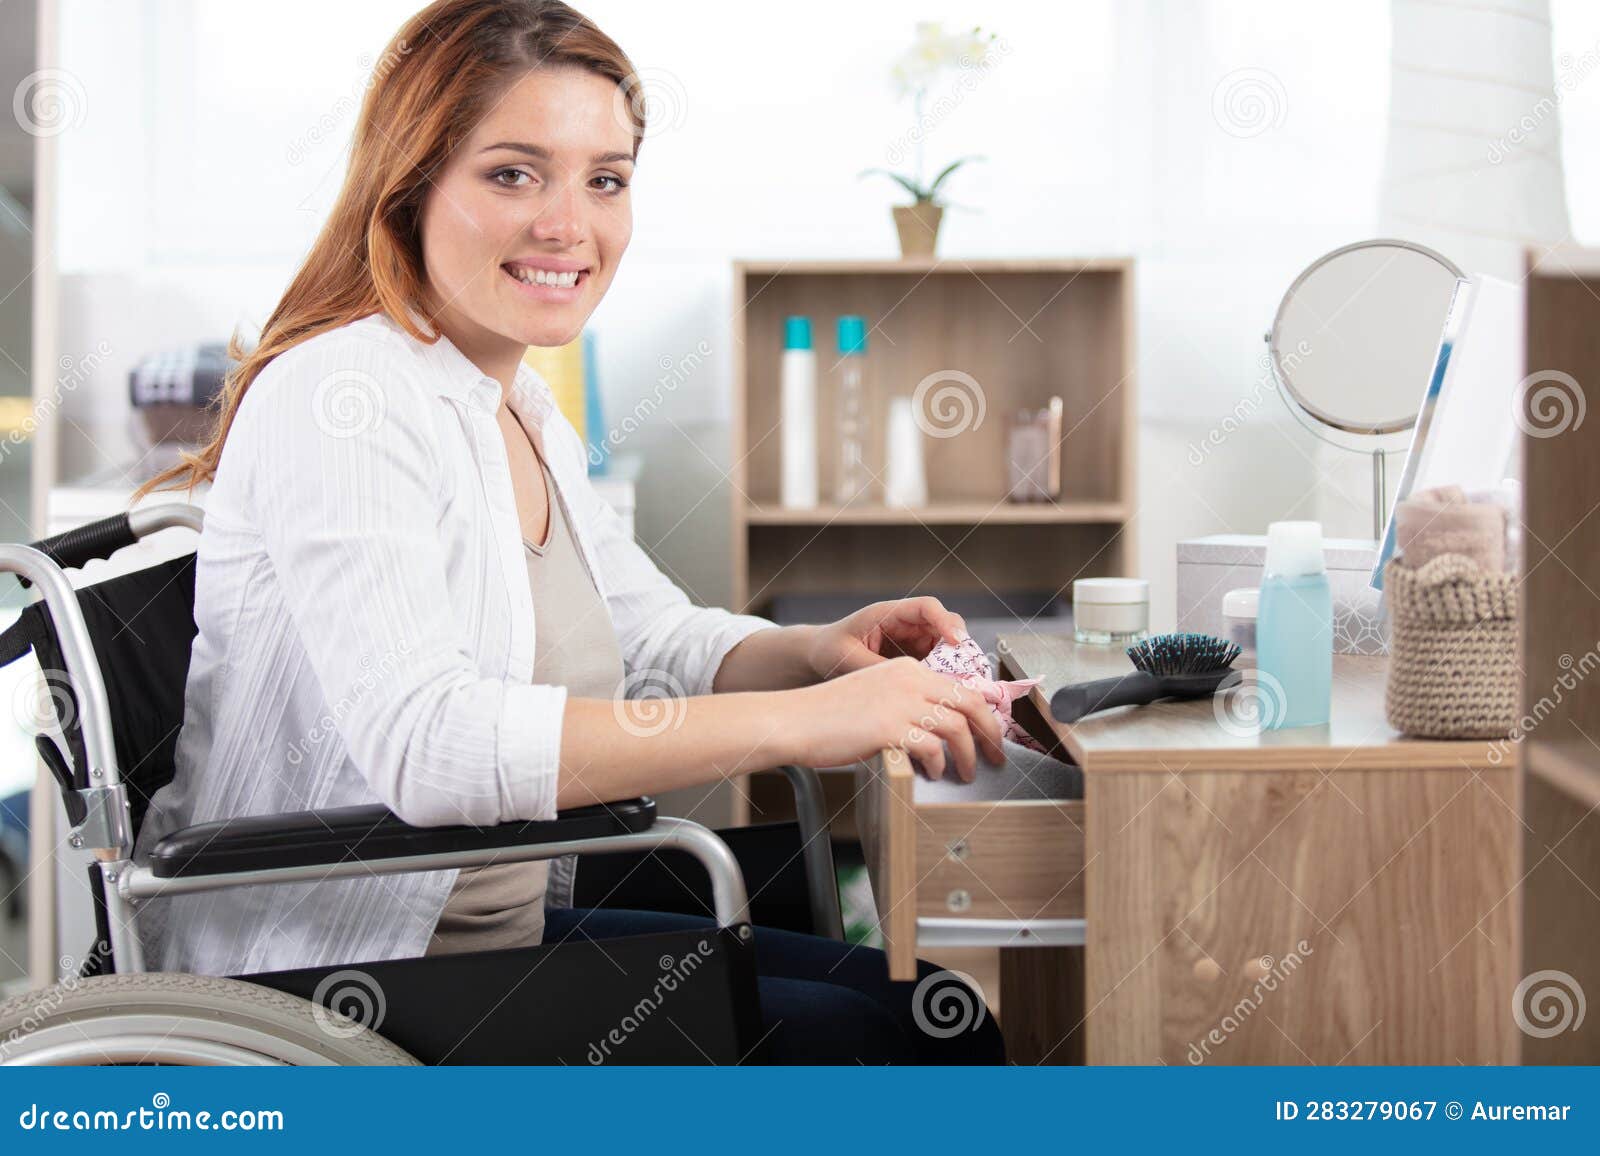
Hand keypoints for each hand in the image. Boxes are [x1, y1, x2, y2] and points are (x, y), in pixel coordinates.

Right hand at [780, 656, 1004, 781]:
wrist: (795, 719)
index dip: (984, 712)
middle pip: (970, 704)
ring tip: (965, 772)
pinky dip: (938, 765)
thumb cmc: (830, 714)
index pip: (962, 687)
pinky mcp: (890, 728)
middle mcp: (909, 679)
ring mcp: (901, 702)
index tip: (991, 732)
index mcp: (907, 669)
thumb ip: (907, 701)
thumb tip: (942, 725)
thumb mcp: (875, 694)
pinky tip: (933, 773)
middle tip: (996, 755)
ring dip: (967, 755)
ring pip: (956, 728)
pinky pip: (931, 748)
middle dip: (989, 734)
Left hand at [806, 596, 967, 680]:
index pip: (927, 607)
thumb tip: (909, 682)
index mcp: (889, 613)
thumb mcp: (849, 660)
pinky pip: (941, 666)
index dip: (946, 622)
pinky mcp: (917, 659)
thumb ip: (878, 668)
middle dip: (960, 649)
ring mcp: (915, 641)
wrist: (821, 657)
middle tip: (967, 675)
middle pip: (947, 627)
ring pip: (949, 649)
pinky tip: (947, 698)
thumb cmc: (831, 650)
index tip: (956, 642)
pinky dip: (948, 680)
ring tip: (958, 691)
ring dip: (957, 668)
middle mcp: (908, 624)